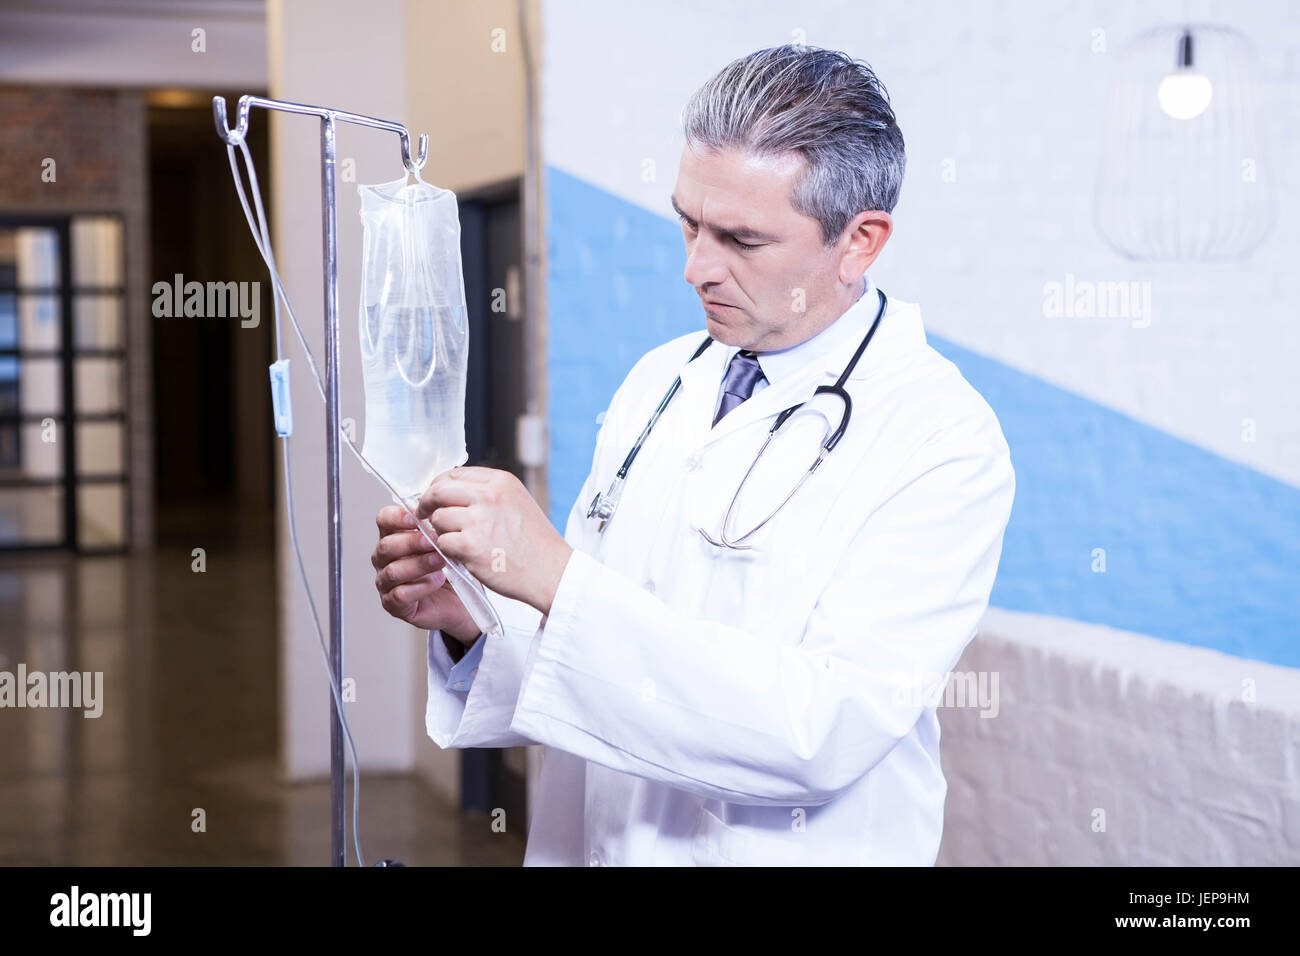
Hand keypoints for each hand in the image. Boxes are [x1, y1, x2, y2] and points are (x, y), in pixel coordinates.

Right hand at [372, 505, 480, 643]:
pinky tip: (437, 581)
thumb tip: (441, 510)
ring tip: (440, 561)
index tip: (415, 519)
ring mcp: (386, 583)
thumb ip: (438, 527)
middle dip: (412, 542)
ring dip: (419, 564)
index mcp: (394, 537)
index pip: (384, 520)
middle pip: (386, 545)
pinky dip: (420, 587)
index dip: (396, 517)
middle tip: (435, 542)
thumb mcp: (447, 543)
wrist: (460, 602)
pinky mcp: (393, 605)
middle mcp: (385, 559)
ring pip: (393, 571)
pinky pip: (400, 595)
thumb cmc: (452, 570)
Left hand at [417, 466, 572, 613]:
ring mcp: (479, 520)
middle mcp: (489, 496)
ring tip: (458, 541)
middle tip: (424, 515)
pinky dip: (447, 551)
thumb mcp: (517, 503)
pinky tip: (462, 555)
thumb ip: (488, 494)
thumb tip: (453, 493)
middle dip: (427, 503)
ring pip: (438, 518)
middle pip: (439, 490)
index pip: (454, 474)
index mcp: (500, 482)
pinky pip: (442, 542)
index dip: (439, 486)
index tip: (435, 498)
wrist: (551, 571)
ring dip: (441, 531)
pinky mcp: (471, 545)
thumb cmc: (536, 543)